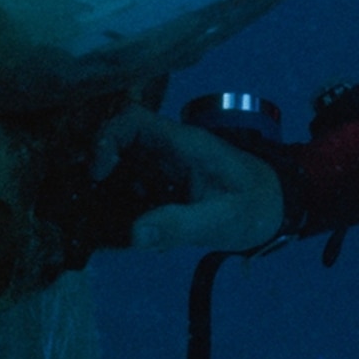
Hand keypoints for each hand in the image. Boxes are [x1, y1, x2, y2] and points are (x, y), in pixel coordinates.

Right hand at [93, 109, 282, 252]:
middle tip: (80, 207)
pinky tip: (112, 237)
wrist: (278, 211)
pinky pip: (130, 193)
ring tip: (90, 227)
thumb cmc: (256, 207)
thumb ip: (181, 224)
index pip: (133, 121)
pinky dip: (116, 212)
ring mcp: (163, 170)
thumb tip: (134, 234)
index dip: (106, 139)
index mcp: (183, 144)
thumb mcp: (223, 220)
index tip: (96, 176)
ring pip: (118, 172)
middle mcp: (166, 152)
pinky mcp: (162, 190)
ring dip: (102, 196)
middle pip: (116, 146)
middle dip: (93, 173)